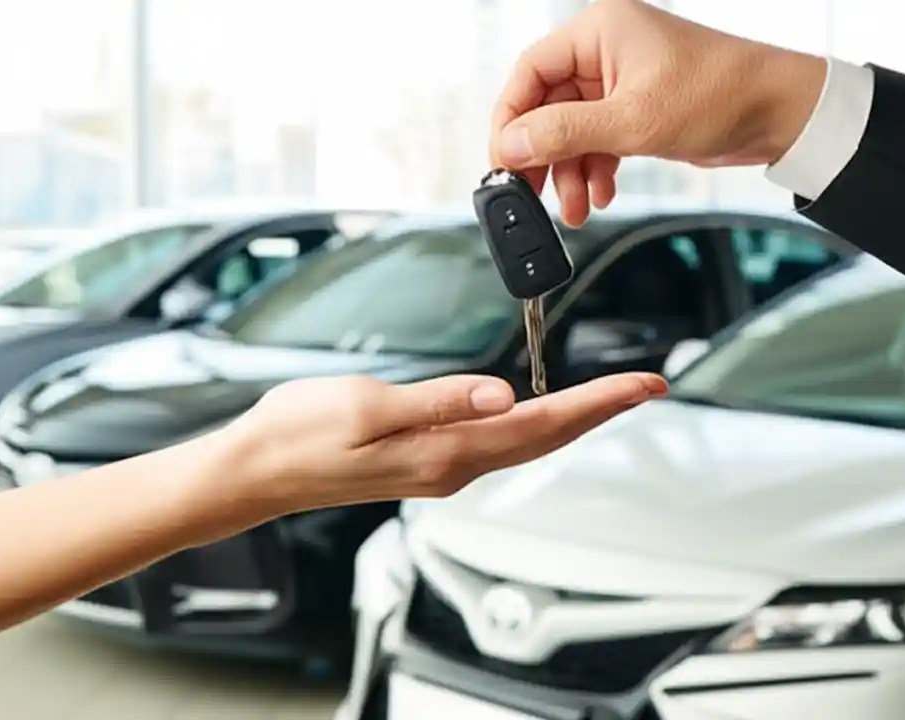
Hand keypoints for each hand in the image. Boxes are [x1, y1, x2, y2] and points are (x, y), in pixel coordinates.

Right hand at [217, 372, 666, 515]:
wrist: (258, 470)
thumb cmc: (301, 435)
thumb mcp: (367, 407)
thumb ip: (439, 401)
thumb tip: (503, 396)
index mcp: (446, 450)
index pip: (542, 423)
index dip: (599, 403)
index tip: (643, 385)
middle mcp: (452, 464)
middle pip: (546, 436)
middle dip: (601, 410)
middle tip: (647, 386)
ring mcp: (440, 466)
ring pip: (526, 441)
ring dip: (573, 417)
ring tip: (610, 396)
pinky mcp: (425, 458)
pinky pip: (498, 441)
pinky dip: (535, 422)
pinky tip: (541, 411)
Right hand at [490, 0, 826, 225]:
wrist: (780, 113)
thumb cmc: (720, 95)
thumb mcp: (632, 120)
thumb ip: (564, 133)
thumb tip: (512, 145)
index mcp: (599, 30)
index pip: (530, 71)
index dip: (511, 119)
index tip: (504, 161)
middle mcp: (606, 50)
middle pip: (548, 105)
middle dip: (543, 156)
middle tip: (530, 195)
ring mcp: (622, 81)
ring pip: (572, 130)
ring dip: (570, 172)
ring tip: (573, 210)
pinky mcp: (639, 108)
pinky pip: (598, 140)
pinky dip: (595, 169)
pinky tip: (600, 195)